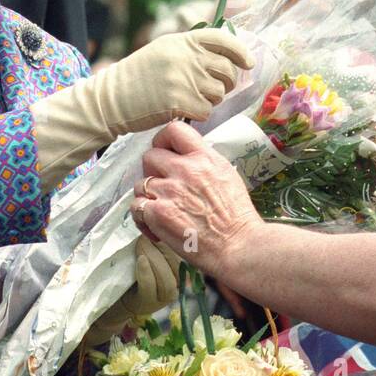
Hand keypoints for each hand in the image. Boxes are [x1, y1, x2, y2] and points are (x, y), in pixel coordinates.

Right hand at [29, 27, 253, 187]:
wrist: (111, 99)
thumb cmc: (136, 78)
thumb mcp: (162, 52)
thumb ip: (191, 51)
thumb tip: (226, 58)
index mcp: (182, 41)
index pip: (223, 39)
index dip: (240, 51)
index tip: (248, 63)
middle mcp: (186, 57)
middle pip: (226, 70)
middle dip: (226, 83)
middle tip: (214, 89)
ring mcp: (184, 78)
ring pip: (218, 93)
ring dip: (211, 100)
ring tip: (191, 99)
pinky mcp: (181, 101)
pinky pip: (207, 110)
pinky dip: (200, 113)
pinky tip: (184, 110)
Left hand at [83, 236, 180, 346]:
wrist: (117, 295)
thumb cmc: (135, 269)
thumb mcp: (149, 254)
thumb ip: (156, 242)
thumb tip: (154, 219)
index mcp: (181, 270)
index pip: (185, 254)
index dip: (172, 239)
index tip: (157, 226)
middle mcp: (177, 285)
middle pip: (176, 265)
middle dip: (160, 247)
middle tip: (144, 235)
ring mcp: (163, 297)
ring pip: (166, 278)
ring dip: (153, 258)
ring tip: (140, 246)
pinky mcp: (147, 303)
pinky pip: (150, 286)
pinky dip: (145, 272)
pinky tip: (140, 260)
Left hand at [133, 121, 262, 276]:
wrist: (239, 246)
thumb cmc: (237, 217)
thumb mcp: (227, 175)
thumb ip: (204, 163)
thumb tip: (186, 159)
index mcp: (204, 158)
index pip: (174, 130)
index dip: (163, 140)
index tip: (165, 151)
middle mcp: (185, 170)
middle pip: (150, 156)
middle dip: (152, 171)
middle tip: (162, 187)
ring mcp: (169, 191)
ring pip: (140, 184)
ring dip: (148, 197)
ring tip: (161, 211)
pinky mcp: (158, 213)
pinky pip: (136, 207)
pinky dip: (142, 218)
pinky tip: (156, 228)